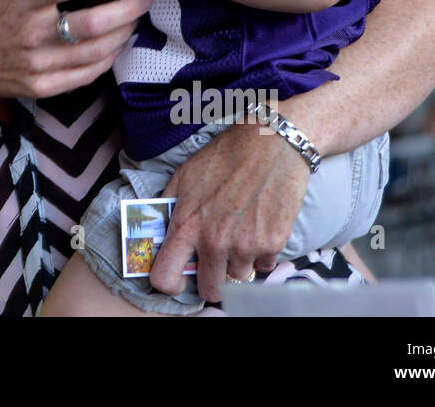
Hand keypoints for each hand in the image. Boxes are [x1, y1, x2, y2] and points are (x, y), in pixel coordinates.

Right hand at [0, 0, 152, 103]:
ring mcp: (38, 64)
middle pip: (89, 25)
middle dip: (125, 10)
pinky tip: (115, 44)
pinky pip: (85, 75)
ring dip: (121, 34)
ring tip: (135, 19)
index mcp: (21, 2)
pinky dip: (106, 59)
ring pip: (93, 51)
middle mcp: (31, 34)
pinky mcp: (43, 86)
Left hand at [150, 119, 310, 302]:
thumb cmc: (225, 156)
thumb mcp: (184, 176)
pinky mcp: (273, 244)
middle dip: (210, 279)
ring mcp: (245, 246)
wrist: (272, 145)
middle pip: (209, 290)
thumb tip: (161, 228)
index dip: (170, 281)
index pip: (165, 277)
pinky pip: (264, 265)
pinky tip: (259, 228)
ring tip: (240, 234)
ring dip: (238, 263)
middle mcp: (214, 242)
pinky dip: (261, 253)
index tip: (178, 274)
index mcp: (187, 226)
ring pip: (238, 277)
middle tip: (214, 261)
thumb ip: (170, 206)